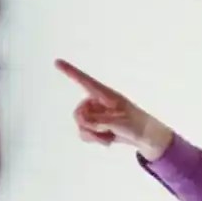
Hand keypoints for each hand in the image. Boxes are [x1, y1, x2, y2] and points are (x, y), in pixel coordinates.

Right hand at [55, 59, 173, 160]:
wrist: (144, 137)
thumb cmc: (136, 124)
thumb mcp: (119, 122)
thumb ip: (99, 121)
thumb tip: (84, 122)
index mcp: (105, 95)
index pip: (84, 81)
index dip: (70, 72)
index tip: (57, 61)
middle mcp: (97, 102)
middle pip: (78, 113)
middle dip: (90, 125)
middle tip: (107, 129)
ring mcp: (94, 113)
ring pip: (80, 125)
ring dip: (94, 134)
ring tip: (110, 135)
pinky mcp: (94, 125)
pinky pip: (83, 133)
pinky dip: (94, 139)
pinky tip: (108, 139)